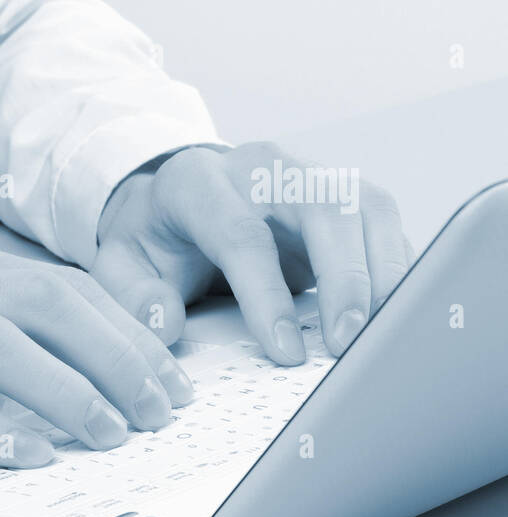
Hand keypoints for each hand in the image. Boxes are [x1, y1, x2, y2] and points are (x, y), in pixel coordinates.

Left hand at [91, 142, 414, 361]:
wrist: (177, 198)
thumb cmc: (155, 235)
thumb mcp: (121, 262)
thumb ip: (133, 295)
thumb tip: (163, 328)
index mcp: (200, 181)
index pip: (242, 234)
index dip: (266, 295)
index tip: (283, 350)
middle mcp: (263, 166)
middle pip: (323, 207)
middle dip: (343, 278)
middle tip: (347, 342)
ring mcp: (311, 174)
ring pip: (367, 207)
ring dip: (381, 273)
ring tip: (380, 334)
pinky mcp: (344, 193)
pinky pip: (385, 223)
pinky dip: (396, 268)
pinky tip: (394, 312)